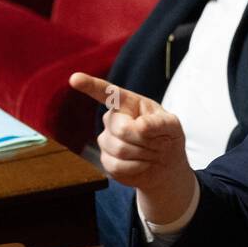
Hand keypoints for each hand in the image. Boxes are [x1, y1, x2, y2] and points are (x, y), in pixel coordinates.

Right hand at [68, 72, 194, 224]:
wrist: (166, 165)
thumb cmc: (168, 138)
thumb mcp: (172, 126)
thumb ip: (160, 123)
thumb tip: (140, 126)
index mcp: (128, 103)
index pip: (107, 93)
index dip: (90, 85)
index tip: (75, 79)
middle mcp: (112, 118)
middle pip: (121, 129)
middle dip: (145, 139)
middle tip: (159, 143)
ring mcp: (106, 139)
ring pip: (119, 149)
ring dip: (143, 154)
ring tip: (151, 153)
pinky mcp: (105, 160)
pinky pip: (116, 165)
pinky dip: (136, 168)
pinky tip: (143, 164)